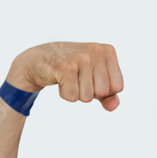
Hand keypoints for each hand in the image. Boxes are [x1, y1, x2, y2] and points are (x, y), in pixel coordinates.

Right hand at [7, 42, 123, 111]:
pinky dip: (64, 94)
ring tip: (67, 78)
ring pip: (88, 97)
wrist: (38, 60)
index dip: (102, 90)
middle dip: (89, 92)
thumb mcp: (94, 80)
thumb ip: (109, 96)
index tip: (89, 77)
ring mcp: (81, 57)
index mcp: (107, 51)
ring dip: (75, 93)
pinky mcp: (66, 67)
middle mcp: (96, 50)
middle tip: (76, 77)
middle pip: (103, 93)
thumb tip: (113, 106)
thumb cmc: (71, 70)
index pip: (117, 87)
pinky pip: (73, 97)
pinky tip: (59, 79)